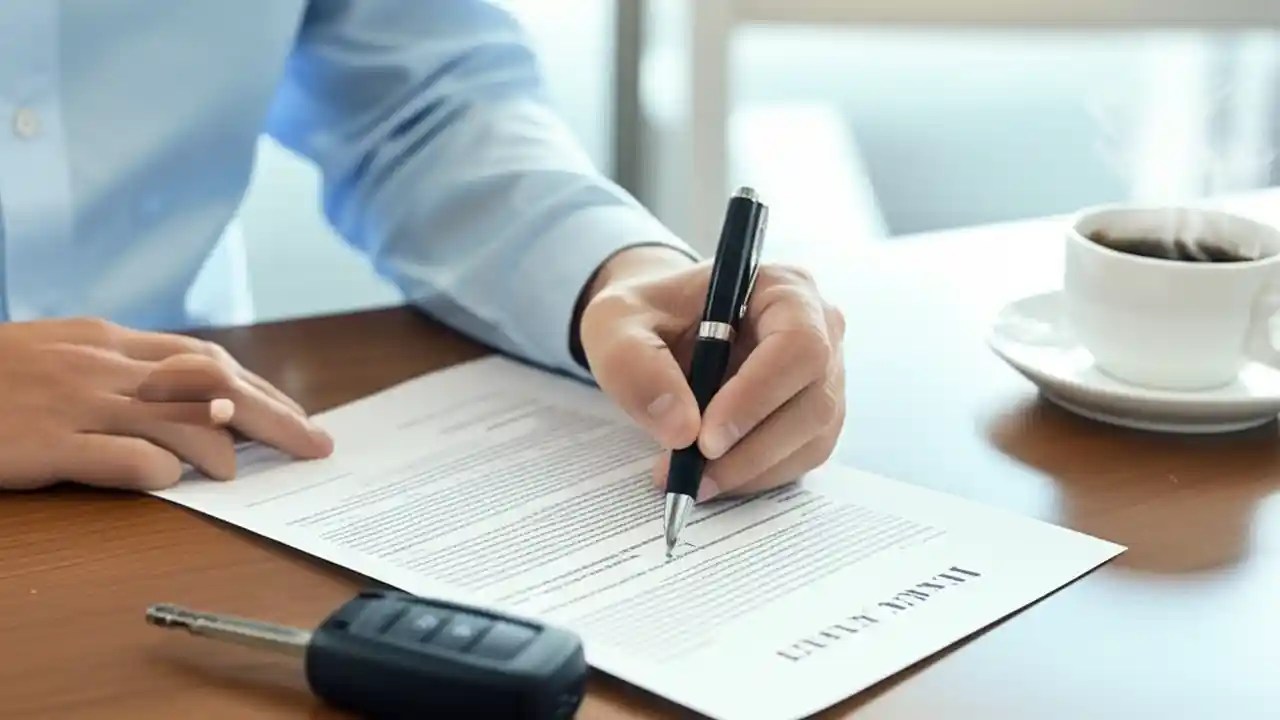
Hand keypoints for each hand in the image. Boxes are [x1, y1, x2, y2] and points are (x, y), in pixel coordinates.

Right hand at [0, 318, 331, 490]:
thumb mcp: (64, 357)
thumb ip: (126, 371)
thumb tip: (193, 395)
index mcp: (110, 342)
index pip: (209, 359)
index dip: (262, 390)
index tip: (298, 416)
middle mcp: (104, 365)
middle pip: (211, 384)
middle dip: (272, 415)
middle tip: (314, 445)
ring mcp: (77, 401)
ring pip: (177, 417)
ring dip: (223, 446)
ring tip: (246, 472)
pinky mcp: (47, 442)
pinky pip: (122, 456)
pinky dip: (160, 469)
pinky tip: (179, 482)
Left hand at [579, 246, 845, 499]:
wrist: (658, 330)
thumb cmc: (645, 317)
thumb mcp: (615, 324)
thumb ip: (635, 365)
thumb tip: (681, 429)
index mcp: (782, 288)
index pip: (797, 344)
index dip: (758, 396)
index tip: (706, 438)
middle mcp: (820, 329)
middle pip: (813, 400)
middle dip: (751, 448)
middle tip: (692, 475)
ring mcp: (824, 375)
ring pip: (811, 438)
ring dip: (750, 470)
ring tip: (690, 479)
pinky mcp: (813, 416)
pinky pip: (800, 458)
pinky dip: (755, 477)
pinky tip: (711, 476)